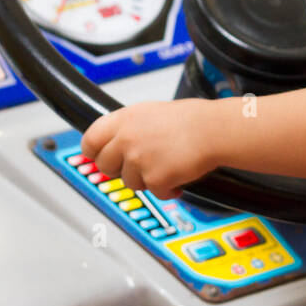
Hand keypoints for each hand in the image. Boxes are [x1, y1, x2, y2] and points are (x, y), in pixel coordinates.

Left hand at [80, 99, 219, 200]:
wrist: (215, 131)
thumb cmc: (194, 119)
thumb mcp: (152, 113)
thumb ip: (131, 128)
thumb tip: (118, 142)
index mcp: (125, 119)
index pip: (90, 139)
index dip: (94, 152)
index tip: (100, 156)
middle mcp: (127, 139)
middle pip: (105, 165)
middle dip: (120, 170)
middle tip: (138, 167)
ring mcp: (138, 160)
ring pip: (130, 182)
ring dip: (148, 180)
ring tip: (168, 167)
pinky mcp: (154, 178)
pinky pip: (155, 192)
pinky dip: (168, 189)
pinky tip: (179, 177)